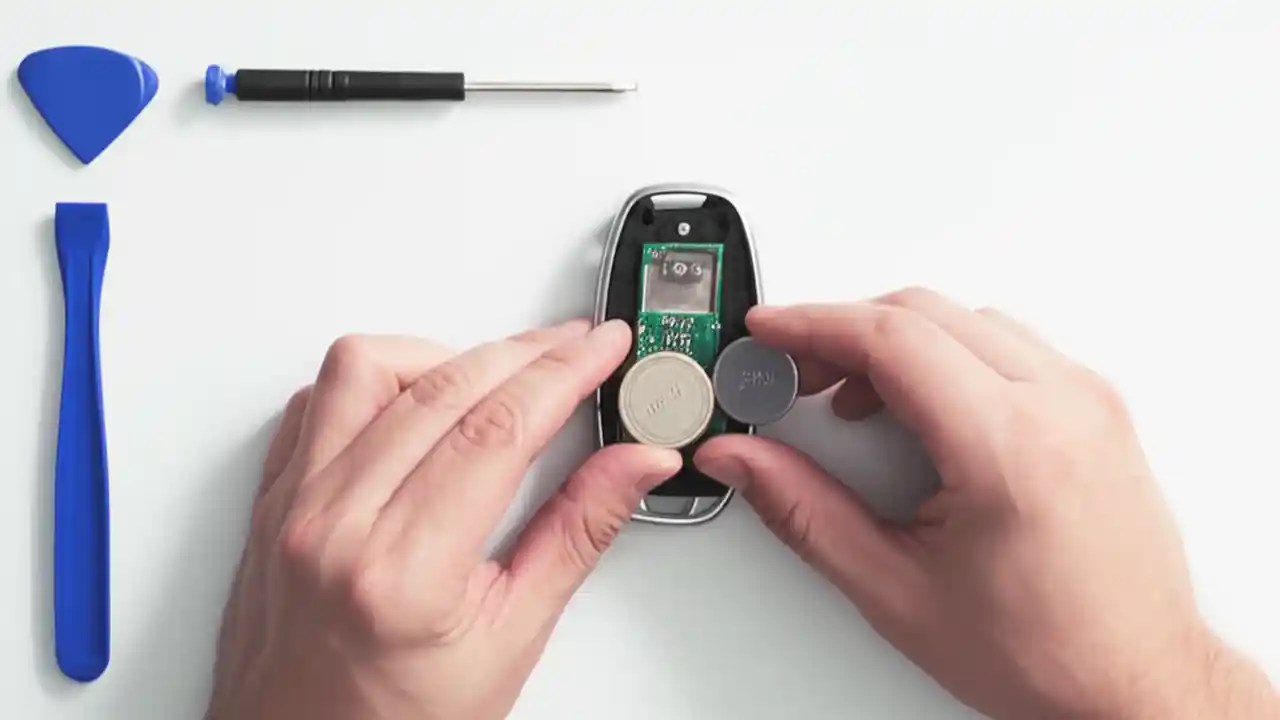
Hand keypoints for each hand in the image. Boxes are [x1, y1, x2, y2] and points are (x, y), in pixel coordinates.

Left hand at [207, 320, 680, 719]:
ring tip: (494, 376)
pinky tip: (416, 397)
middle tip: (576, 348)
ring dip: (443, 354)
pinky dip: (374, 380)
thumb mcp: (510, 642)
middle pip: (445, 387)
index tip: (602, 348)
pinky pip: (315, 400)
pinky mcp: (270, 500)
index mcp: (401, 571)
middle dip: (526, 353)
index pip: (499, 430)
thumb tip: (633, 465)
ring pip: (366, 369)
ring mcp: (291, 507)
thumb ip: (577, 536)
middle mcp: (333, 525)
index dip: (563, 374)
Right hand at [694, 289, 1277, 719]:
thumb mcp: (896, 589)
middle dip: (843, 331)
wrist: (1134, 682)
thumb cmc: (1047, 652)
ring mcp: (1086, 402)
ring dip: (896, 342)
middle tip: (793, 372)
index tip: (768, 332)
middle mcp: (1060, 406)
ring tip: (849, 400)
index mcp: (1009, 445)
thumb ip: (804, 511)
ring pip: (966, 321)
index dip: (813, 325)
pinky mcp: (1095, 411)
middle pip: (925, 314)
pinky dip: (945, 356)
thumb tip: (744, 460)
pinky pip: (1007, 346)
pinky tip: (915, 405)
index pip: (893, 338)